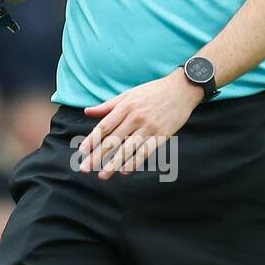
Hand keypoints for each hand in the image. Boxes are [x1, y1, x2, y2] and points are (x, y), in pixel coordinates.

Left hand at [78, 70, 201, 179]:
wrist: (182, 89)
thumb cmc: (153, 91)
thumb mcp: (128, 94)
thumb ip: (108, 106)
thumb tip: (87, 112)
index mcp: (125, 106)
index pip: (104, 126)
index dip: (92, 139)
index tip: (82, 151)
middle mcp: (136, 117)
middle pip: (113, 140)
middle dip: (97, 156)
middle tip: (84, 168)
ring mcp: (149, 127)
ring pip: (128, 149)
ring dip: (114, 164)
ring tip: (102, 175)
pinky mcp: (162, 135)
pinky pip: (146, 151)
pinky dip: (135, 162)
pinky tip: (124, 171)